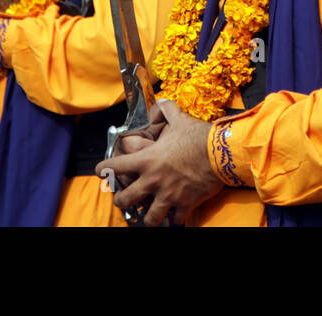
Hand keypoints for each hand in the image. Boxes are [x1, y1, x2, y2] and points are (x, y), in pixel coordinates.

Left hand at [96, 100, 223, 226]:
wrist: (221, 153)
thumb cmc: (198, 136)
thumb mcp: (180, 119)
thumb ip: (166, 110)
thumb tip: (160, 100)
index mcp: (147, 160)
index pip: (115, 167)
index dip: (103, 169)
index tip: (100, 171)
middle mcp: (153, 180)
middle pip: (126, 199)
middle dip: (121, 201)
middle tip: (123, 199)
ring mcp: (168, 195)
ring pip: (149, 218)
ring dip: (148, 217)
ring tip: (149, 215)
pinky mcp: (185, 204)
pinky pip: (176, 220)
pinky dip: (175, 219)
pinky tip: (175, 216)